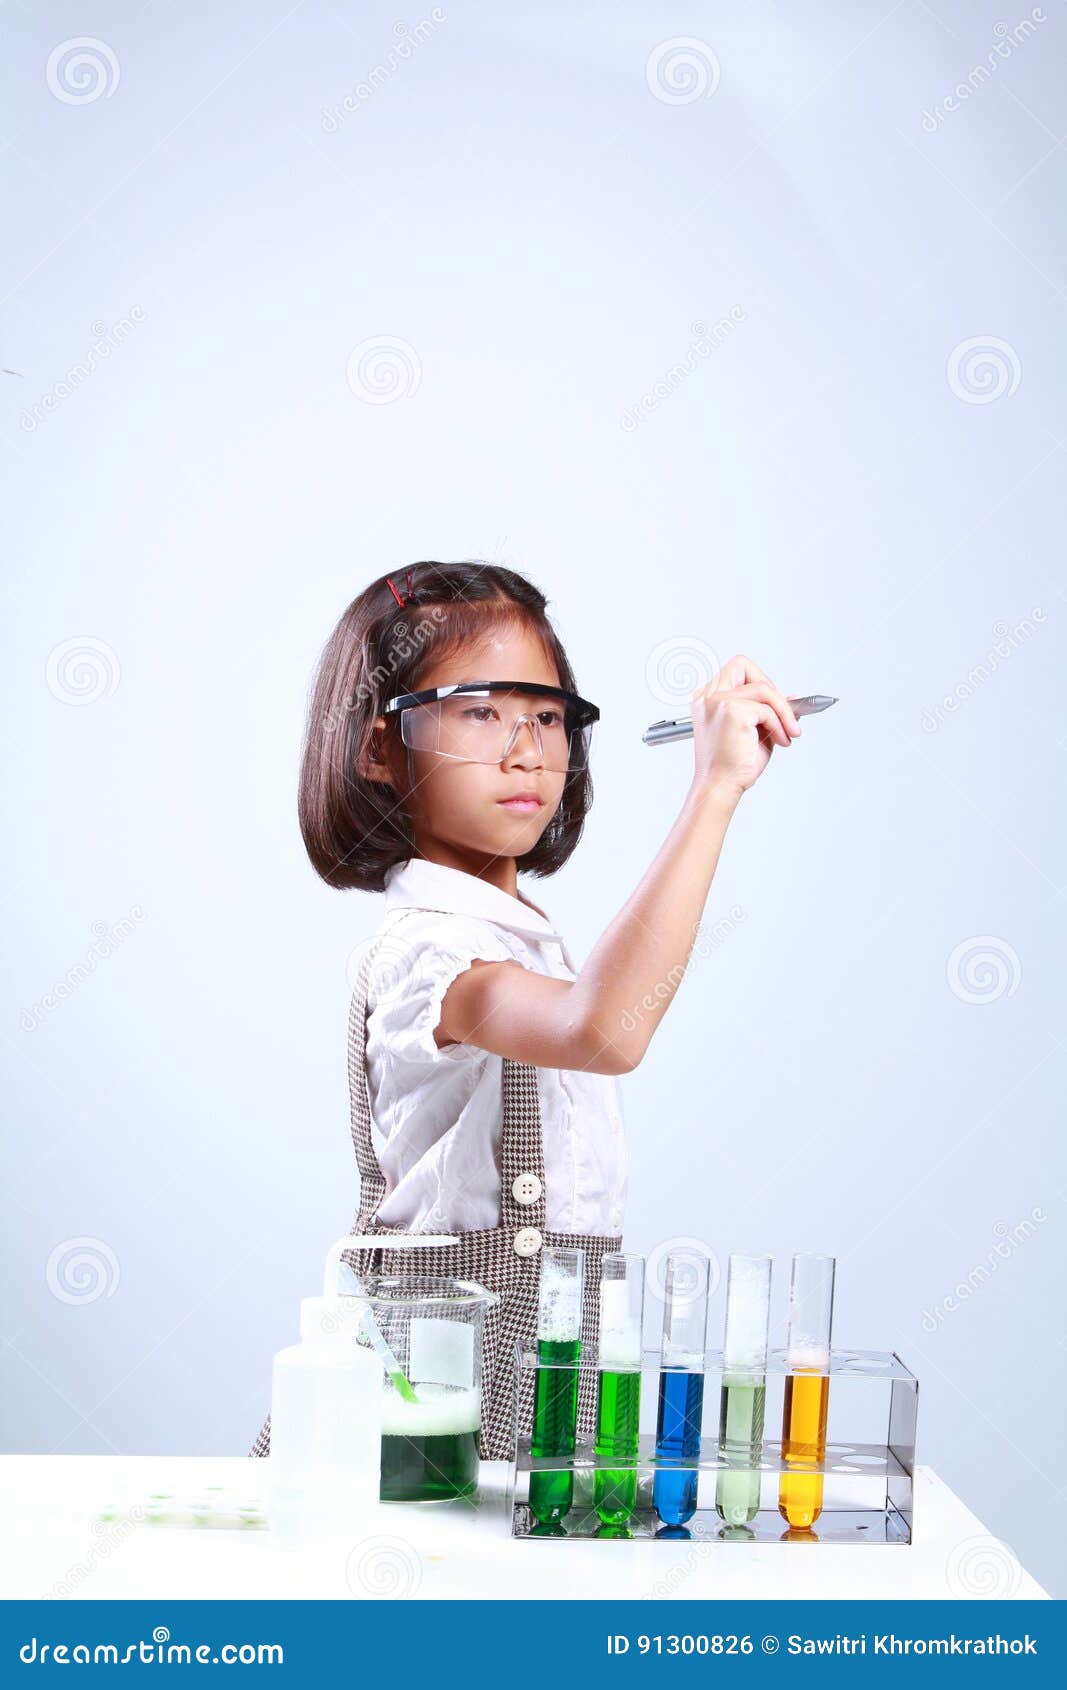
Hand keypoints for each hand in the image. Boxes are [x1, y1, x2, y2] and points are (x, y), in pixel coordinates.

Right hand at [689, 654, 801, 802]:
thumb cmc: (732, 766)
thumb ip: (769, 711)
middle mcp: (707, 697)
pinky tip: (780, 740)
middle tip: (783, 713)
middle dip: (769, 687)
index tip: (773, 707)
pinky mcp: (731, 711)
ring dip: (783, 711)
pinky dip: (779, 724)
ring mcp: (717, 702)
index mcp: (707, 700)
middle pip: (743, 664)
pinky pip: (766, 708)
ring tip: (788, 733)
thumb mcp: (756, 731)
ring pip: (763, 688)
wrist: (721, 787)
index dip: (759, 683)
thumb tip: (792, 697)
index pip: (735, 671)